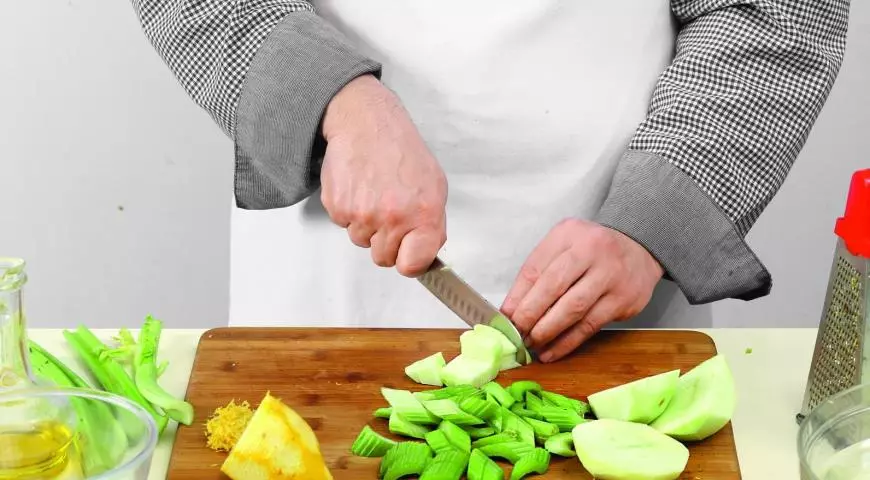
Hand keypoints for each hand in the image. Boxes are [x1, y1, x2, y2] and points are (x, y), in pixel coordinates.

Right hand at [320, 74, 447, 276]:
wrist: (366, 124)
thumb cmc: (402, 151)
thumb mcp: (434, 185)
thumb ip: (432, 224)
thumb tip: (426, 253)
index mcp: (423, 214)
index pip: (412, 265)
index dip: (408, 261)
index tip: (407, 254)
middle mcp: (393, 218)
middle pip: (383, 258)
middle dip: (386, 241)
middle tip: (389, 211)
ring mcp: (362, 214)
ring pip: (361, 241)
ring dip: (367, 224)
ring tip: (374, 193)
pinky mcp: (337, 207)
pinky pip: (344, 225)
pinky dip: (349, 211)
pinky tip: (359, 188)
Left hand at [500, 218, 663, 362]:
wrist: (638, 247)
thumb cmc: (591, 249)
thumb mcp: (563, 245)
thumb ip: (539, 271)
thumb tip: (513, 308)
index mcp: (569, 234)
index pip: (537, 267)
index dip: (518, 296)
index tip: (505, 316)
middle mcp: (592, 251)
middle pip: (554, 286)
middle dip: (530, 314)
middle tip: (515, 334)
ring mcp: (611, 276)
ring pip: (573, 309)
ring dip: (548, 331)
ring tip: (531, 345)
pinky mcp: (624, 300)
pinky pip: (590, 326)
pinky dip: (568, 342)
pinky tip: (552, 351)